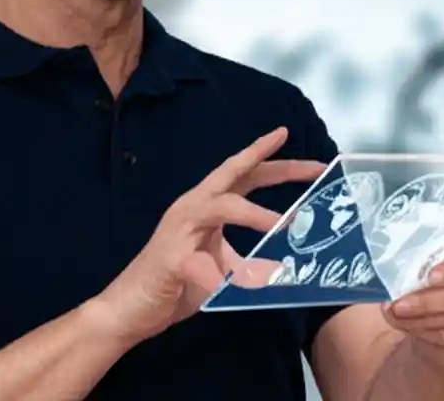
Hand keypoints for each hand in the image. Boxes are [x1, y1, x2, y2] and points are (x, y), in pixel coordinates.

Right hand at [92, 127, 324, 344]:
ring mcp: (180, 230)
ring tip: (283, 224)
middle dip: (276, 167)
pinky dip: (217, 273)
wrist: (129, 308)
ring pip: (221, 206)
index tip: (287, 134)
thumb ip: (245, 262)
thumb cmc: (174, 283)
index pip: (240, 174)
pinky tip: (227, 284)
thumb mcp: (219, 268)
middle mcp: (192, 208)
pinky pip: (201, 261)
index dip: (265, 156)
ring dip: (254, 214)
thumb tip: (279, 267)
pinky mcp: (172, 258)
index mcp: (204, 206)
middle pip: (235, 175)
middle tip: (314, 167)